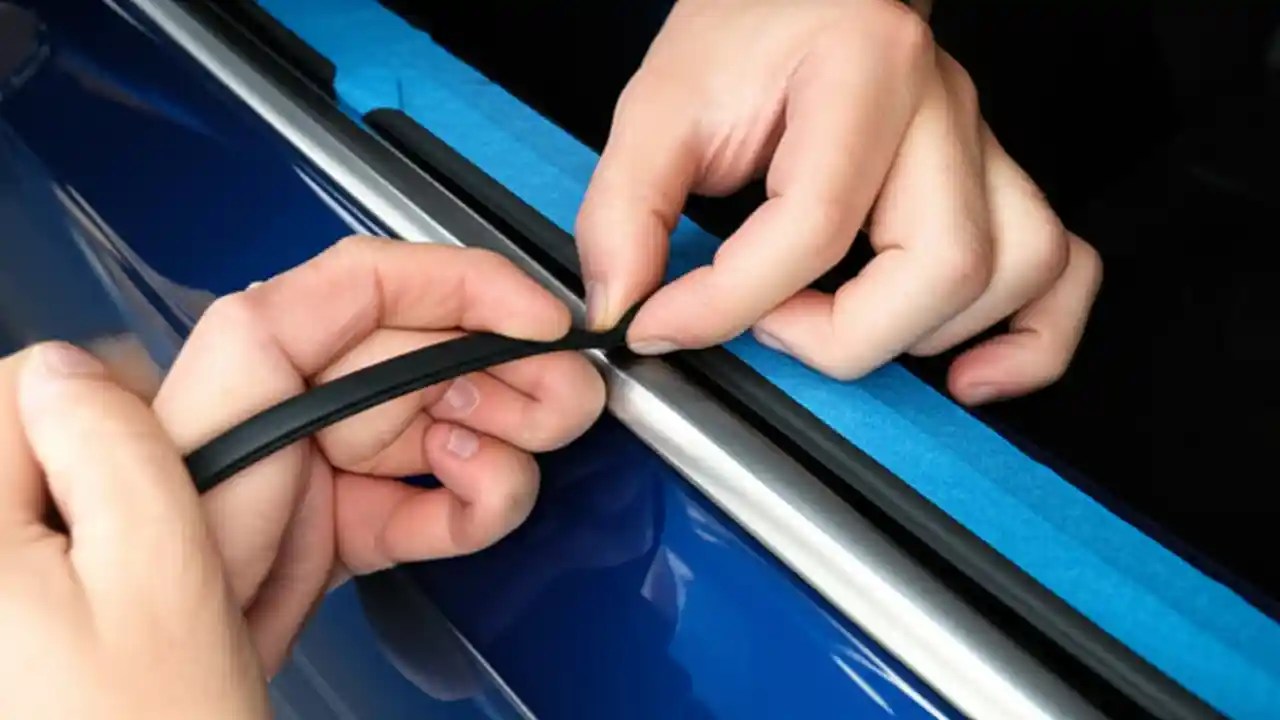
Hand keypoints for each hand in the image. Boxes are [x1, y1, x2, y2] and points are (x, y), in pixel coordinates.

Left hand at [0, 344, 268, 719]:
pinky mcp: (7, 643)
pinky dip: (74, 591)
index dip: (109, 415)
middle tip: (163, 561)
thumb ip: (116, 446)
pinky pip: (31, 577)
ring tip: (145, 618)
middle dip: (99, 487)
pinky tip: (117, 645)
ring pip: (28, 519)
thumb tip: (71, 366)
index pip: (14, 386)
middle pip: (15, 457)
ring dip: (89, 543)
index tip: (163, 471)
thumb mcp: (162, 573)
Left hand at [150, 236, 605, 673]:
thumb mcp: (221, 395)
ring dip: (503, 447)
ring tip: (470, 465)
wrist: (179, 649)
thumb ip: (281, 324)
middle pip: (453, 352)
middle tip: (549, 399)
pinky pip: (463, 504)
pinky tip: (464, 508)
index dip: (477, 287)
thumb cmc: (183, 526)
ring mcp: (360, 461)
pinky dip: (484, 507)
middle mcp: (329, 392)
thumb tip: (343, 288)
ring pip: (475, 425)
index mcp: (283, 342)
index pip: (393, 281)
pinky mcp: (380, 523)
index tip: (541, 322)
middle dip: (510, 376)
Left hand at [576, 0, 1101, 404]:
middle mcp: (943, 106)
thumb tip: (623, 309)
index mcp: (861, 68)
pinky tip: (966, 374)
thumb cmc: (745, 31)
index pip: (814, 220)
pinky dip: (1029, 340)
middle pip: (944, 262)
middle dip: (841, 334)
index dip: (728, 302)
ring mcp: (984, 146)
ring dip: (923, 334)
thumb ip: (625, 209)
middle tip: (768, 321)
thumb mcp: (659, 107)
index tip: (664, 322)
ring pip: (1017, 270)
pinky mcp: (999, 183)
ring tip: (838, 328)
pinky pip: (1064, 271)